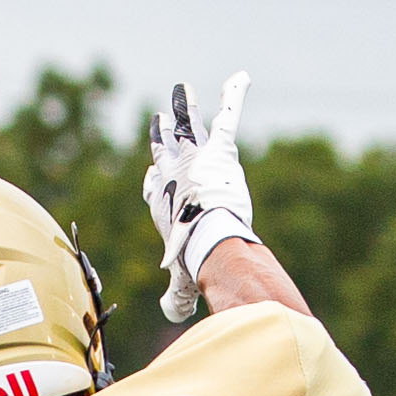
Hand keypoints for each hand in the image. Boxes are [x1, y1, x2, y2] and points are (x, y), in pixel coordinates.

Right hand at [144, 72, 257, 323]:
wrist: (208, 238)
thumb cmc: (193, 259)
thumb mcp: (183, 279)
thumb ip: (177, 295)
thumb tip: (171, 317)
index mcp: (164, 202)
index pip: (155, 185)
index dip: (155, 179)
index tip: (153, 172)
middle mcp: (173, 175)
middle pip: (166, 151)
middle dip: (163, 135)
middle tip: (162, 120)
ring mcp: (194, 158)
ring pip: (188, 128)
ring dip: (186, 109)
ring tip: (183, 92)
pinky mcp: (218, 149)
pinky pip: (227, 117)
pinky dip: (234, 96)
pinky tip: (242, 78)